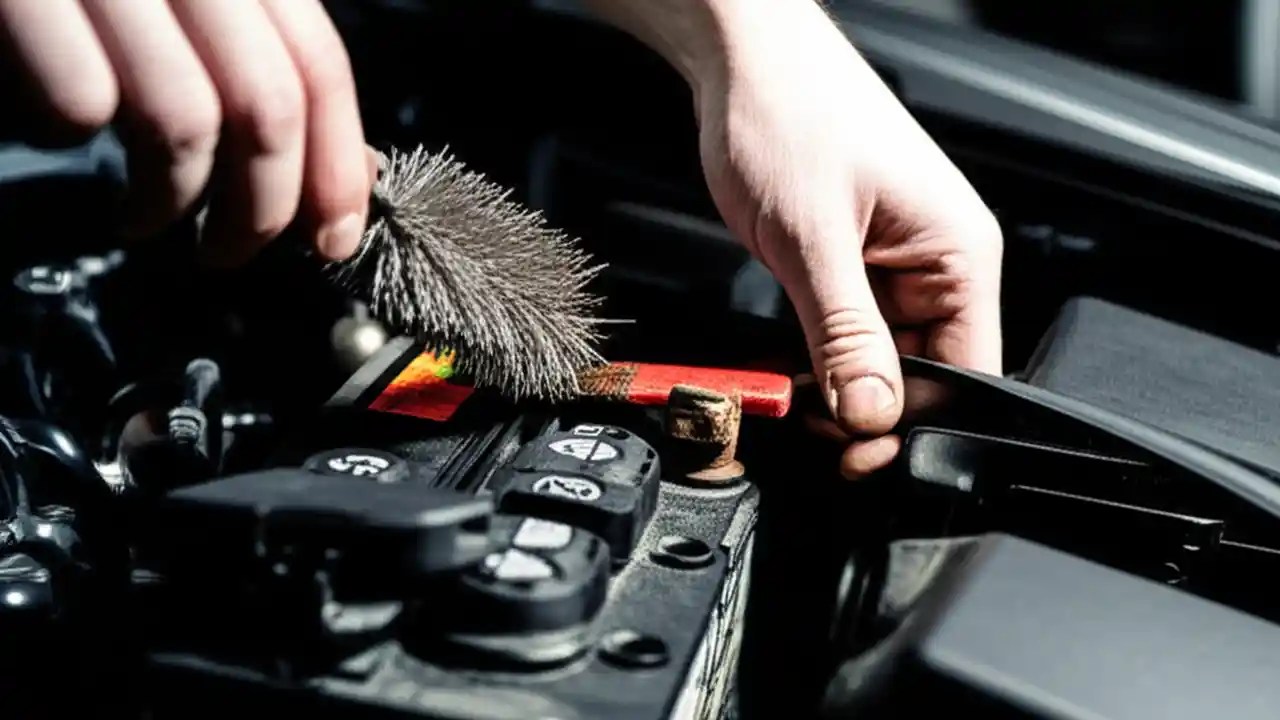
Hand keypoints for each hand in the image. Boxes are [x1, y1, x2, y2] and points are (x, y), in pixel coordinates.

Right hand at [0, 0, 372, 264]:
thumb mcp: (190, 10)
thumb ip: (263, 71)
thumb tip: (351, 169)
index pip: (318, 63)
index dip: (336, 166)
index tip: (335, 237)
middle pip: (268, 104)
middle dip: (264, 210)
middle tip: (232, 251)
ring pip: (185, 118)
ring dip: (172, 200)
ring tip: (146, 219)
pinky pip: (78, 104)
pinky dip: (70, 141)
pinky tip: (56, 137)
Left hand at [694, 5, 1001, 476]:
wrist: (742, 60)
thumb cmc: (788, 113)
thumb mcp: (813, 240)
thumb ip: (846, 335)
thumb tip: (873, 412)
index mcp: (958, 253)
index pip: (968, 372)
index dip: (917, 425)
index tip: (864, 451)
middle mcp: (938, 261)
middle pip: (927, 374)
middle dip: (875, 411)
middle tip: (822, 431)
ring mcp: (895, 262)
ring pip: (886, 358)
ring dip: (846, 385)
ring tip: (804, 395)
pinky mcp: (854, 261)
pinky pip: (853, 330)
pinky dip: (827, 356)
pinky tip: (800, 365)